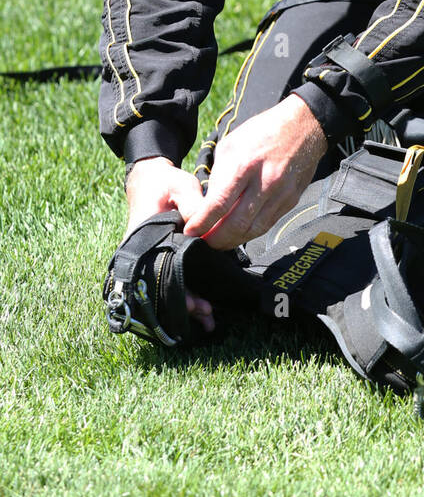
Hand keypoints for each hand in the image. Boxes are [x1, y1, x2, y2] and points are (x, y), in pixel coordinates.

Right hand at [124, 157, 214, 331]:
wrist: (151, 179)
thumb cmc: (165, 183)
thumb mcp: (180, 187)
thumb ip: (193, 204)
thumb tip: (204, 225)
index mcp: (142, 238)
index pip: (158, 273)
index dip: (176, 291)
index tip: (195, 303)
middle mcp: (142, 253)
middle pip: (161, 287)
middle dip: (184, 303)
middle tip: (206, 313)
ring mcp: (150, 257)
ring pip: (165, 288)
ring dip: (186, 302)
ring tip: (208, 317)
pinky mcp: (161, 257)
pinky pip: (171, 280)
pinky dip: (186, 293)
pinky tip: (202, 309)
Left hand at [181, 94, 327, 250]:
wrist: (303, 126)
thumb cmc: (262, 132)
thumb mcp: (230, 145)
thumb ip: (219, 176)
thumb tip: (209, 203)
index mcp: (244, 165)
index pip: (219, 205)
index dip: (202, 223)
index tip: (190, 231)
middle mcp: (264, 182)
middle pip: (236, 224)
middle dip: (216, 239)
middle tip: (203, 242)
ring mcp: (280, 194)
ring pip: (253, 230)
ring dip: (233, 240)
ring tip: (218, 241)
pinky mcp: (290, 200)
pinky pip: (267, 224)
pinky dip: (250, 232)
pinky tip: (239, 232)